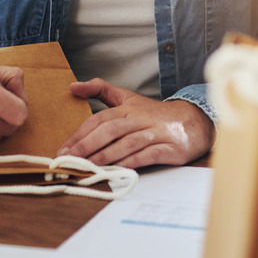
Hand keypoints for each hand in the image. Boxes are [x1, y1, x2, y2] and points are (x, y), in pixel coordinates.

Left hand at [57, 78, 214, 168]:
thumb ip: (101, 90)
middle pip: (110, 130)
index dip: (79, 135)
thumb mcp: (128, 98)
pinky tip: (116, 171)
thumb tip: (73, 87)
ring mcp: (156, 133)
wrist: (195, 121)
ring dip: (104, 157)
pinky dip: (130, 163)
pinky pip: (147, 155)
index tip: (63, 150)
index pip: (99, 119)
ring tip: (86, 168)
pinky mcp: (169, 148)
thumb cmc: (155, 114)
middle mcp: (140, 119)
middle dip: (86, 146)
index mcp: (128, 108)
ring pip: (126, 143)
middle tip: (68, 160)